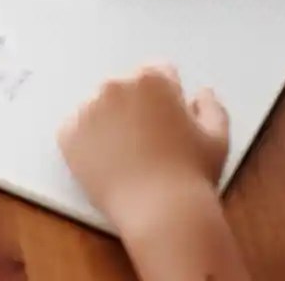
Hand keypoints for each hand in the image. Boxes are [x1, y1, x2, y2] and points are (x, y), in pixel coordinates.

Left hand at [58, 64, 229, 231]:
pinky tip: (107, 161)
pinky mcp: (67, 134)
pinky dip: (87, 142)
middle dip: (135, 107)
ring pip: (98, 108)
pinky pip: (76, 130)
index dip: (167, 97)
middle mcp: (115, 86)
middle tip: (147, 141)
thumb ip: (211, 108)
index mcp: (151, 79)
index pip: (156, 73)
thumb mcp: (217, 138)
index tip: (167, 119)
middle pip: (124, 88)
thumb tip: (202, 94)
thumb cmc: (191, 175)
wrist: (160, 212)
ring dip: (109, 122)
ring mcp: (87, 109)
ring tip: (127, 154)